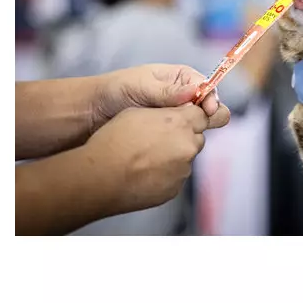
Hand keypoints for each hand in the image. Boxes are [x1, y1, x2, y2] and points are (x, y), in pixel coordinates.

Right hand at [84, 104, 229, 214]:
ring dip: (174, 158)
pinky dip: (166, 175)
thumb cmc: (114, 142)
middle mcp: (188, 146)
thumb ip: (164, 113)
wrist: (100, 177)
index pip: (201, 115)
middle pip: (196, 138)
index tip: (181, 120)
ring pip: (186, 159)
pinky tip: (145, 173)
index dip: (190, 117)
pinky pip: (176, 178)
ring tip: (147, 159)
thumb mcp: (138, 112)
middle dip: (183, 138)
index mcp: (180, 123)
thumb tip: (175, 116)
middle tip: (158, 141)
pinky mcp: (175, 189)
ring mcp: (183, 170)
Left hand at [91, 64, 222, 132]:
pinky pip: (184, 138)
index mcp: (180, 78)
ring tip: (183, 134)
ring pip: (198, 124)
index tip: (208, 109)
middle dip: (208, 114)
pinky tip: (175, 145)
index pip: (206, 86)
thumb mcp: (141, 86)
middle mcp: (183, 96)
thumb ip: (167, 91)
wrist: (93, 113)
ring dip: (194, 129)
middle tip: (204, 123)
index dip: (211, 97)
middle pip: (208, 106)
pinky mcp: (170, 134)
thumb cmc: (115, 91)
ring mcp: (177, 116)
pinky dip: (182, 141)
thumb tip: (194, 90)